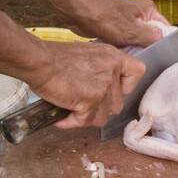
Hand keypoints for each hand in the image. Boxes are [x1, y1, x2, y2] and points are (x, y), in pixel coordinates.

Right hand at [30, 40, 145, 130]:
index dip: (126, 86)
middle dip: (100, 108)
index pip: (137, 72)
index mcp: (113, 57)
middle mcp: (112, 71)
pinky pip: (85, 122)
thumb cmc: (54, 57)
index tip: (112, 89)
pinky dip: (72, 122)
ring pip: (102, 117)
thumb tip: (99, 87)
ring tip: (70, 109)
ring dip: (86, 116)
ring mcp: (103, 87)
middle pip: (117, 104)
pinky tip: (62, 118)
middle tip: (81, 103)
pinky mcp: (91, 101)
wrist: (40, 61)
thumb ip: (100, 69)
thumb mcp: (87, 54)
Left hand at [67, 0, 172, 49]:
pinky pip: (126, 38)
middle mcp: (140, 11)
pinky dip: (123, 45)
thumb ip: (151, 36)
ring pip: (137, 38)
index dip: (162, 41)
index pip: (164, 27)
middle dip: (145, 45)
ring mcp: (127, 17)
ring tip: (127, 51)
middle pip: (151, 34)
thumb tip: (163, 39)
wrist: (79, 12)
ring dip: (133, 46)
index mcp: (148, 9)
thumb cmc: (104, 18)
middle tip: (140, 55)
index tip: (158, 54)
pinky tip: (118, 50)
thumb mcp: (132, 31)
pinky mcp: (117, 24)